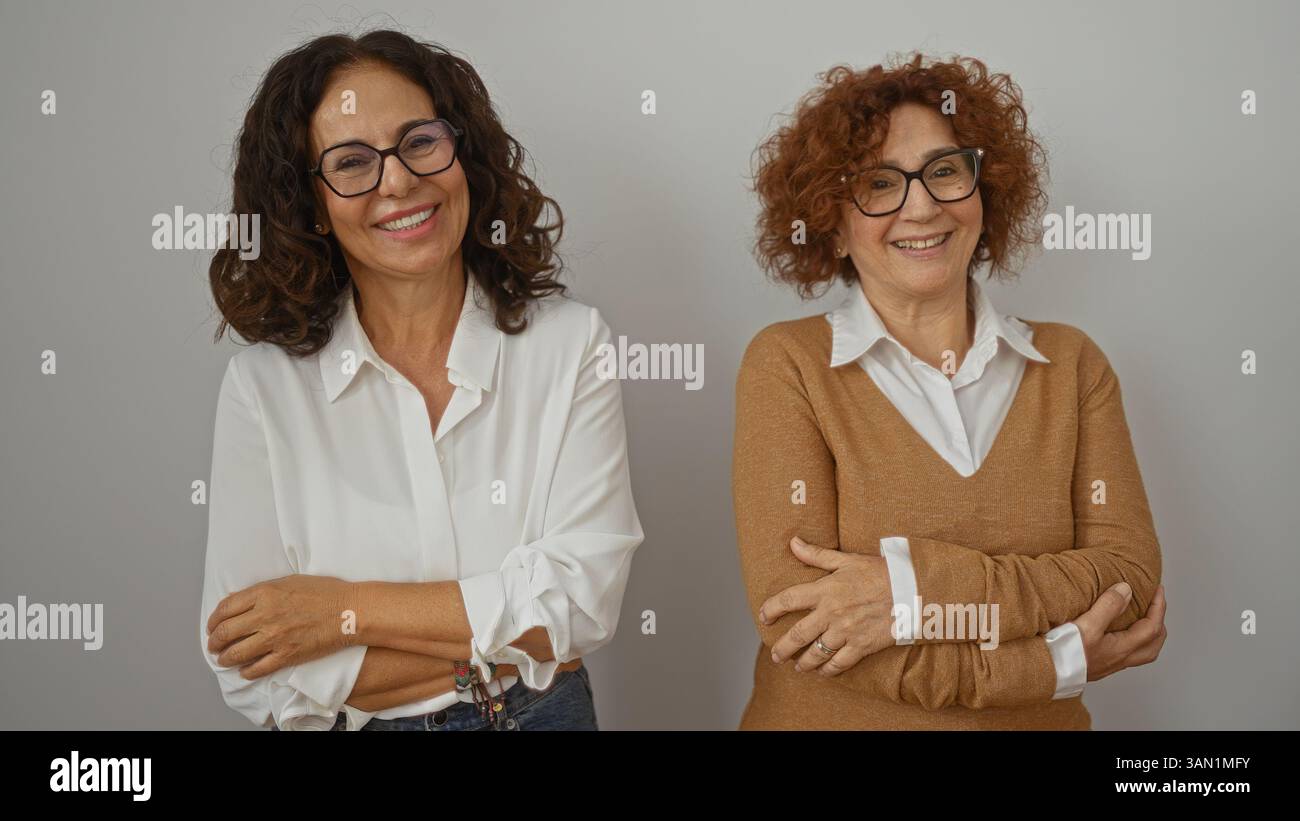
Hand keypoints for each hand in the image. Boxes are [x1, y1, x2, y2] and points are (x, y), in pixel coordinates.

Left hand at [206, 574, 355, 679]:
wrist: (349, 610)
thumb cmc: (324, 592)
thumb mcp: (289, 581)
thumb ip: (262, 592)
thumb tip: (240, 603)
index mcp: (264, 593)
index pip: (224, 609)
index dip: (213, 620)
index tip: (213, 626)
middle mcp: (265, 616)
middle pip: (224, 633)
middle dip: (214, 642)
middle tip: (213, 645)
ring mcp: (275, 638)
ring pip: (235, 654)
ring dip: (225, 658)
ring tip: (224, 659)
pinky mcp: (286, 655)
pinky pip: (257, 669)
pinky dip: (246, 672)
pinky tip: (245, 670)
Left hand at [759, 537, 895, 676]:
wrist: (913, 590)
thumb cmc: (881, 572)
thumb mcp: (848, 559)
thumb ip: (817, 555)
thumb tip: (793, 542)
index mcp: (825, 590)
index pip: (788, 600)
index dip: (771, 609)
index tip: (764, 617)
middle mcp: (831, 613)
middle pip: (798, 634)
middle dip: (783, 647)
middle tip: (776, 655)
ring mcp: (846, 632)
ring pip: (816, 653)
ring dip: (803, 662)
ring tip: (797, 666)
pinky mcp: (862, 646)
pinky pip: (840, 663)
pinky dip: (829, 670)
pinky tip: (823, 673)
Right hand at [1073, 582, 1166, 680]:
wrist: (1048, 674)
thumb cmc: (1065, 653)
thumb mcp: (1087, 625)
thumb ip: (1108, 606)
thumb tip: (1126, 589)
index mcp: (1123, 648)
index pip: (1152, 627)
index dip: (1159, 606)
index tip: (1157, 589)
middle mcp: (1121, 659)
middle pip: (1154, 643)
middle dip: (1159, 621)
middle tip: (1154, 604)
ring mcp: (1111, 664)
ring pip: (1143, 651)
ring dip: (1148, 634)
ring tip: (1142, 618)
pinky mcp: (1101, 665)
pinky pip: (1128, 653)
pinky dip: (1133, 639)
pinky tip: (1118, 632)